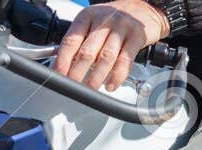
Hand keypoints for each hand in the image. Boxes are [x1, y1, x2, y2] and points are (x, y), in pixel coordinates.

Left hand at [52, 1, 169, 91]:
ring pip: (106, 57)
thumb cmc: (112, 21)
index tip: (58, 77)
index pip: (71, 41)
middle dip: (77, 74)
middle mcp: (104, 20)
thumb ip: (78, 43)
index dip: (62, 61)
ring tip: (90, 88)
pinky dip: (117, 76)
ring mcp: (121, 27)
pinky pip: (125, 60)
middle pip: (87, 52)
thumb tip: (61, 69)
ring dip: (96, 78)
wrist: (142, 9)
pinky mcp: (137, 36)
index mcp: (87, 17)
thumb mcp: (91, 25)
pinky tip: (111, 85)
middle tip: (73, 87)